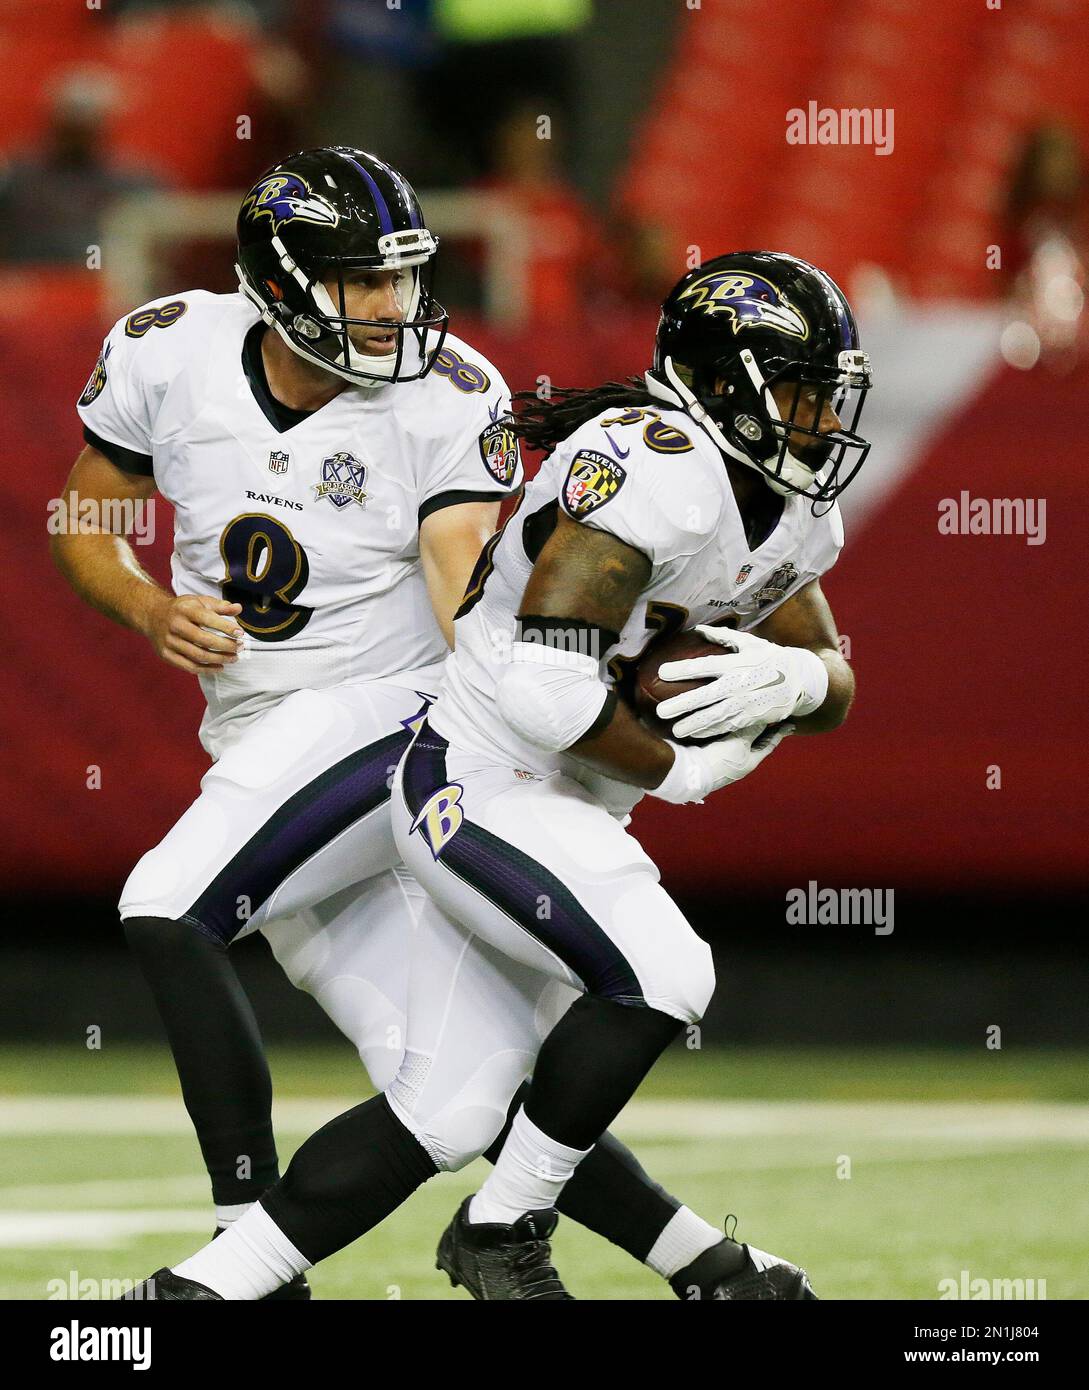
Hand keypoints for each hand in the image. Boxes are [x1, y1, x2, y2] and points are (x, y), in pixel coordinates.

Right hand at [143, 594, 245, 674]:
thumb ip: (220, 606)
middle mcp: (175, 625)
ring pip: (198, 656)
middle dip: (226, 646)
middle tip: (240, 648)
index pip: (208, 619)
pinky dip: (207, 670)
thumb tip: (238, 608)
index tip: (240, 634)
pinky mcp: (166, 655)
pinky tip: (219, 667)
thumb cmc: (182, 609)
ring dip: (219, 659)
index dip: (226, 628)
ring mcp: (169, 642)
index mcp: (185, 610)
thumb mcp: (199, 601)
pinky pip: (189, 666)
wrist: (153, 615)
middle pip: (205, 640)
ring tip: (233, 658)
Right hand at [651, 721, 793, 804]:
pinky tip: (725, 719)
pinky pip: (722, 738)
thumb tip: (762, 717)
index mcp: (749, 762)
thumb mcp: (739, 743)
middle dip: (761, 729)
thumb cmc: (718, 760)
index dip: (779, 733)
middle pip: (754, 742)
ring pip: (738, 739)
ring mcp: (723, 759)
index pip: (769, 744)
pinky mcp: (708, 754)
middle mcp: (738, 762)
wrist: (687, 772)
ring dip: (742, 727)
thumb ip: (751, 730)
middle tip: (769, 714)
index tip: (790, 723)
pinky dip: (727, 728)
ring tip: (747, 712)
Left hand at [656, 627, 827, 738]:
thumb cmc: (771, 657)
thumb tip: (698, 629)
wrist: (801, 679)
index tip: (662, 672)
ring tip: (675, 731)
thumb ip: (724, 637)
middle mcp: (740, 683)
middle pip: (706, 696)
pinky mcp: (753, 717)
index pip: (705, 666)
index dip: (683, 669)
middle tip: (661, 712)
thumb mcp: (750, 643)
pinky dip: (712, 731)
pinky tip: (696, 735)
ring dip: (695, 724)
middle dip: (683, 705)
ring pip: (716, 716)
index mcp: (737, 662)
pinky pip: (729, 726)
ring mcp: (747, 703)